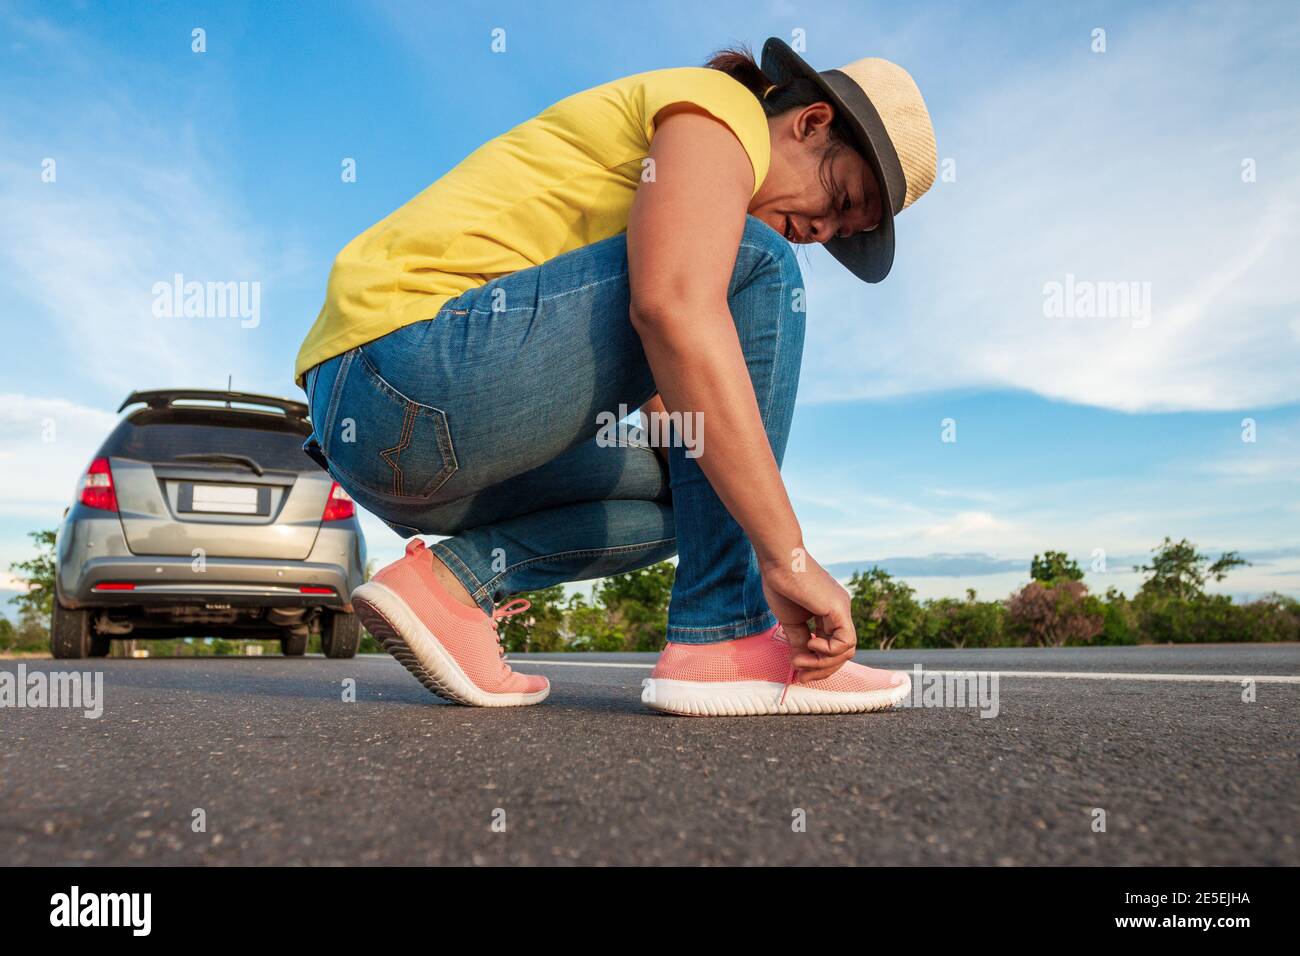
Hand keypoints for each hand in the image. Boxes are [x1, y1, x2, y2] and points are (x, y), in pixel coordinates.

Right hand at [760, 552, 857, 681]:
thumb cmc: (781, 584)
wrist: (779, 561)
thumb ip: (798, 640)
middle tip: (799, 674)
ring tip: (799, 660)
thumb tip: (800, 662)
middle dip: (821, 669)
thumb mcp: (790, 620)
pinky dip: (828, 650)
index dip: (817, 664)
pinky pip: (845, 642)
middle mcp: (840, 612)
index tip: (797, 672)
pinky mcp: (840, 610)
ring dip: (822, 663)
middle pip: (842, 653)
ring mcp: (842, 610)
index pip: (833, 647)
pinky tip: (811, 643)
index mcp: (829, 613)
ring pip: (846, 651)